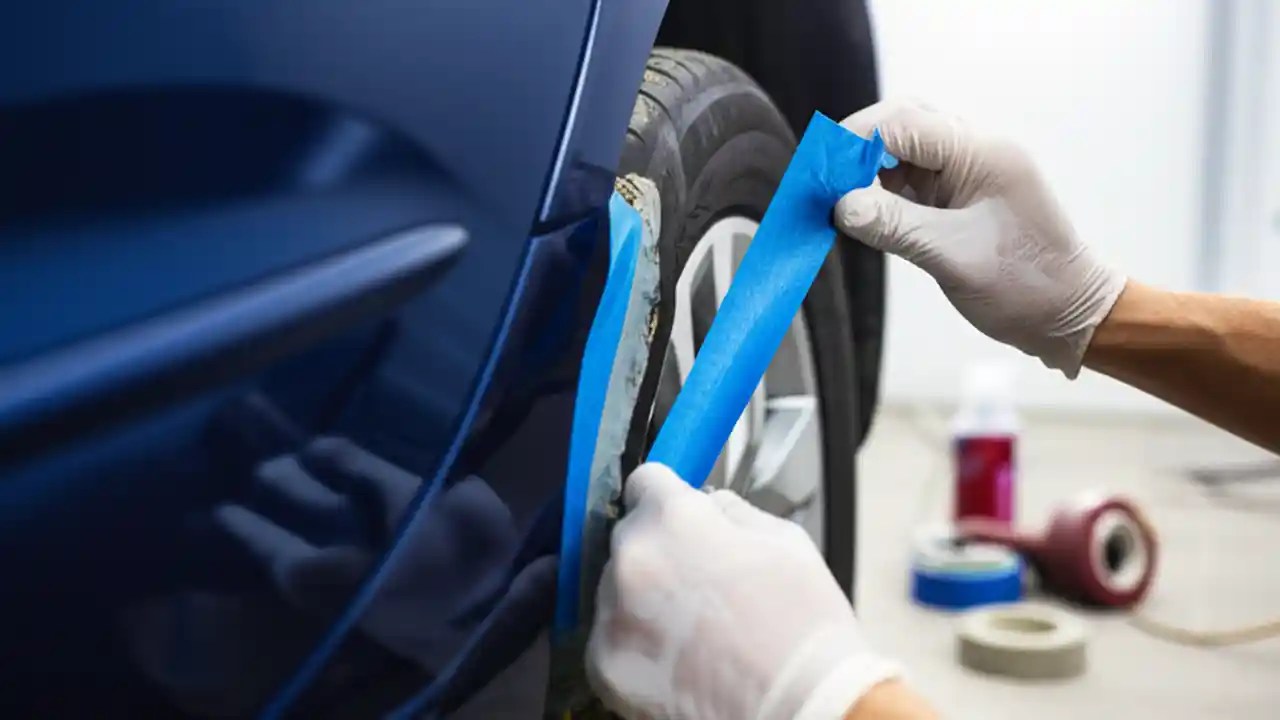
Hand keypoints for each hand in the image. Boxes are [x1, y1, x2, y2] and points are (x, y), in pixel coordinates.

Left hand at [587, 463, 896, 719]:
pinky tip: (677, 660)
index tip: (681, 518)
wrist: (800, 708)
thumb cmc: (803, 624)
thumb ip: (734, 512)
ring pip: (616, 588)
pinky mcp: (603, 664)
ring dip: (643, 598)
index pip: (645, 482)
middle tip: (698, 583)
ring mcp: (612, 613)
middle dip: (659, 550)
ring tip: (692, 628)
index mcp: (675, 517)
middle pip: (631, 537)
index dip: (668, 498)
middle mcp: (632, 557)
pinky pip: (611, 638)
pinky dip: (636, 645)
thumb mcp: (785, 540)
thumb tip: (708, 507)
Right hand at [835, 99, 1126, 377]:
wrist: (1070, 316)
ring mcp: (966, 174)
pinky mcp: (958, 197)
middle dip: (854, 149)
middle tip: (821, 184)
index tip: (820, 177)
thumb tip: (839, 206)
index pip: (904, 122)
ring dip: (864, 171)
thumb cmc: (1026, 288)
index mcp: (982, 155)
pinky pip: (908, 180)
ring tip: (834, 202)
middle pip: (900, 125)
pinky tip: (860, 214)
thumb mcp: (953, 259)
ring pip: (901, 151)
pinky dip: (879, 192)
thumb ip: (894, 226)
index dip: (853, 142)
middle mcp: (975, 153)